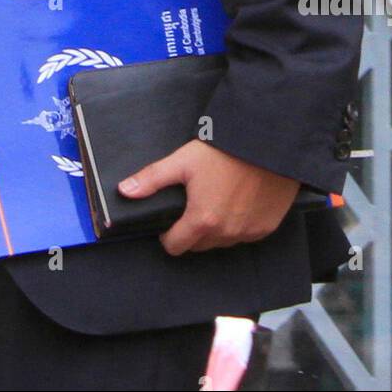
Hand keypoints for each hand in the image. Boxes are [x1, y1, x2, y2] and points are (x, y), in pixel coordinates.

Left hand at [118, 142, 299, 254]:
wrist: (267, 144)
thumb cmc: (224, 151)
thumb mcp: (183, 161)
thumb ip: (153, 179)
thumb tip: (124, 191)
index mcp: (202, 220)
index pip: (175, 247)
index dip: (168, 234)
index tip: (171, 218)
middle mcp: (226, 233)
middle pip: (198, 245)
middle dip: (191, 230)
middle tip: (194, 203)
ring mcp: (248, 233)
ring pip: (222, 242)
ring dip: (215, 229)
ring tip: (216, 198)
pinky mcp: (266, 227)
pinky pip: (244, 235)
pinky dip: (238, 224)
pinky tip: (237, 201)